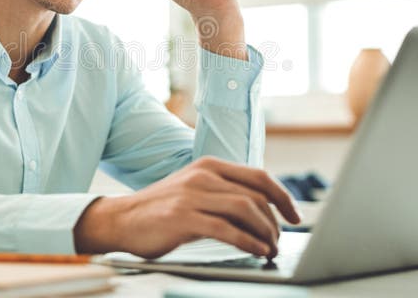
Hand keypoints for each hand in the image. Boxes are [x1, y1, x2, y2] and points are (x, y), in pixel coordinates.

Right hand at [73, 157, 300, 258]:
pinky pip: (227, 229)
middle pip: (256, 195)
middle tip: (280, 240)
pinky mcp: (183, 218)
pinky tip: (257, 251)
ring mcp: (193, 195)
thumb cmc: (162, 209)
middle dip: (276, 221)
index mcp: (210, 165)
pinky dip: (248, 242)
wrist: (122, 219)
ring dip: (265, 233)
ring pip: (245, 210)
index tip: (295, 216)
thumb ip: (223, 191)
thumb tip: (262, 209)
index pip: (259, 176)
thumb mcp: (195, 189)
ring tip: (270, 249)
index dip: (283, 196)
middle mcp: (203, 175)